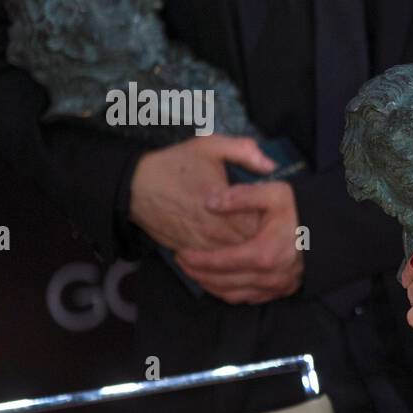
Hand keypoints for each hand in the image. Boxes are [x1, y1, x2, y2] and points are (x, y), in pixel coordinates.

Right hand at [129, 135, 274, 252]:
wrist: (136, 186)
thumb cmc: (175, 164)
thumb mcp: (210, 146)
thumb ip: (244, 150)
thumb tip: (271, 165)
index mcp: (222, 200)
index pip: (259, 221)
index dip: (271, 221)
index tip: (276, 214)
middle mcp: (212, 227)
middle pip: (250, 244)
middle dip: (263, 239)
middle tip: (271, 231)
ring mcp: (200, 243)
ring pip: (233, 258)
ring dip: (247, 253)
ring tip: (256, 242)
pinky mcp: (189, 252)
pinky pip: (214, 265)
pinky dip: (228, 262)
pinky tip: (237, 252)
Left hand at [175, 181, 303, 303]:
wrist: (333, 229)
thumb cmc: (302, 210)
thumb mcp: (274, 193)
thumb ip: (240, 196)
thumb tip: (210, 203)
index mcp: (264, 253)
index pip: (220, 263)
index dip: (196, 260)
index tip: (180, 252)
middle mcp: (270, 276)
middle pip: (222, 283)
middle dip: (197, 274)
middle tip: (182, 261)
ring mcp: (277, 287)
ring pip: (233, 295)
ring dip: (210, 286)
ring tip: (196, 271)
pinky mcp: (282, 291)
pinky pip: (248, 299)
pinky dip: (229, 292)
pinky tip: (220, 280)